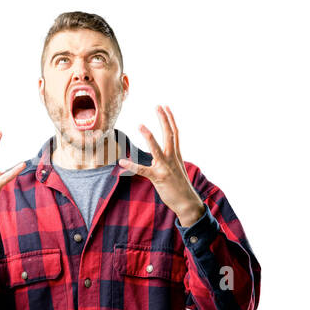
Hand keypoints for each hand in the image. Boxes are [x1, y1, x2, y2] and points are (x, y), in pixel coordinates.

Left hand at [119, 105, 204, 226]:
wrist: (187, 203)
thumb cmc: (180, 187)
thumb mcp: (177, 169)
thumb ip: (169, 159)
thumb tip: (159, 154)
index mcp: (176, 155)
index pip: (174, 133)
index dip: (170, 119)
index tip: (165, 107)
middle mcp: (173, 158)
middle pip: (169, 135)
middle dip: (164, 120)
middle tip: (158, 106)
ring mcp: (166, 168)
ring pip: (157, 149)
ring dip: (149, 137)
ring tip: (140, 125)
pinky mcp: (159, 178)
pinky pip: (143, 170)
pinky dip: (132, 166)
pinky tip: (122, 161)